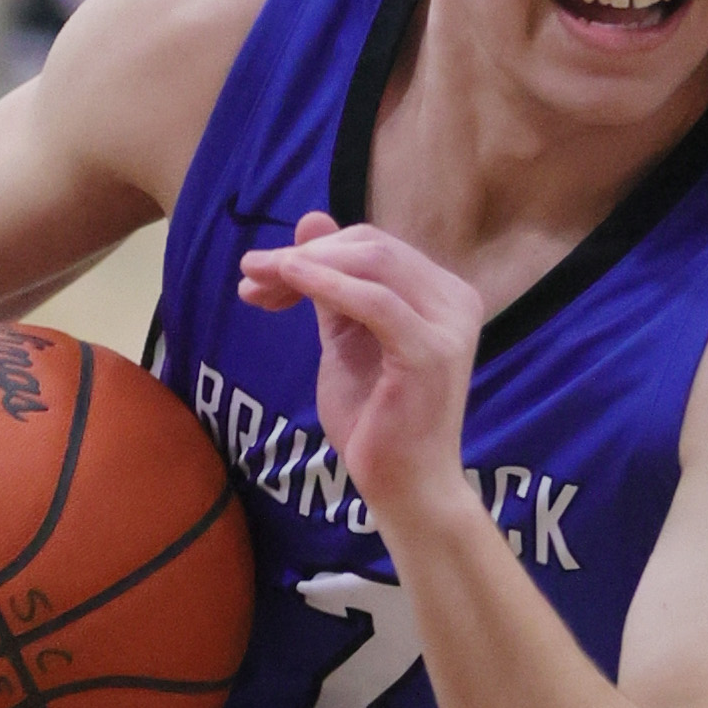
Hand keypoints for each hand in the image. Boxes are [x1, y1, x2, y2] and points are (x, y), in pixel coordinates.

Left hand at [238, 214, 482, 526]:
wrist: (405, 487)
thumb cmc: (377, 421)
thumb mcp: (346, 339)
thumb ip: (332, 284)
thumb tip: (310, 219)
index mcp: (443, 294)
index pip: (374, 248)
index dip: (316, 250)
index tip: (262, 272)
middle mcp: (456, 299)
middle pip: (372, 248)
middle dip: (305, 254)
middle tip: (251, 271)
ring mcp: (449, 324)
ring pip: (372, 264)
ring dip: (306, 264)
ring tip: (257, 276)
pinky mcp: (431, 351)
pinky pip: (374, 301)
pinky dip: (327, 284)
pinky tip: (289, 282)